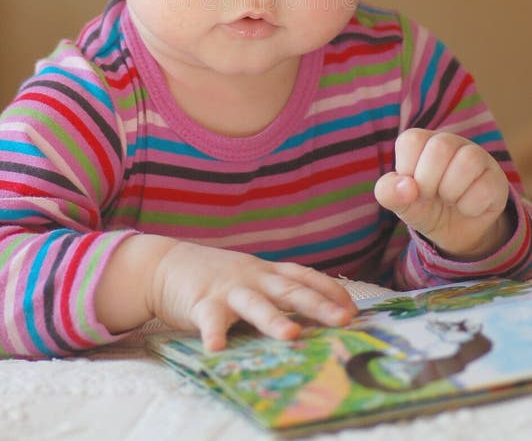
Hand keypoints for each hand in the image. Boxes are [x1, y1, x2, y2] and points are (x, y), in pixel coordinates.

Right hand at [147, 242, 355, 349]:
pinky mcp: (202, 303)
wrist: (166, 264)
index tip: (354, 308)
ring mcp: (229, 290)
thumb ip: (278, 290)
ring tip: (291, 337)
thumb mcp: (252, 277)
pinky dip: (214, 334)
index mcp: (267, 272)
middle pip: (290, 291)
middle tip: (343, 320)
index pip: (306, 277)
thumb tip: (317, 310)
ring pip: (255, 305)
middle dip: (318, 305)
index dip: (330, 290)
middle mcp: (253, 278)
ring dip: (273, 321)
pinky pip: (209, 320)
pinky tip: (217, 348)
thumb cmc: (216, 276)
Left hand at [374, 128, 510, 259]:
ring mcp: (476, 156)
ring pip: (467, 161)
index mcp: (421, 141)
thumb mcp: (400, 203)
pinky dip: (470, 207)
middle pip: (440, 147)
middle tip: (430, 195)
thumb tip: (406, 187)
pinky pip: (484, 188)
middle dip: (429, 182)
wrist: (454, 230)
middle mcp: (449, 141)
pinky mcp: (495, 177)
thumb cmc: (423, 206)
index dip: (408, 169)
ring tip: (449, 199)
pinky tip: (467, 207)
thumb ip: (388, 192)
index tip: (412, 186)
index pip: (411, 140)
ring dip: (451, 192)